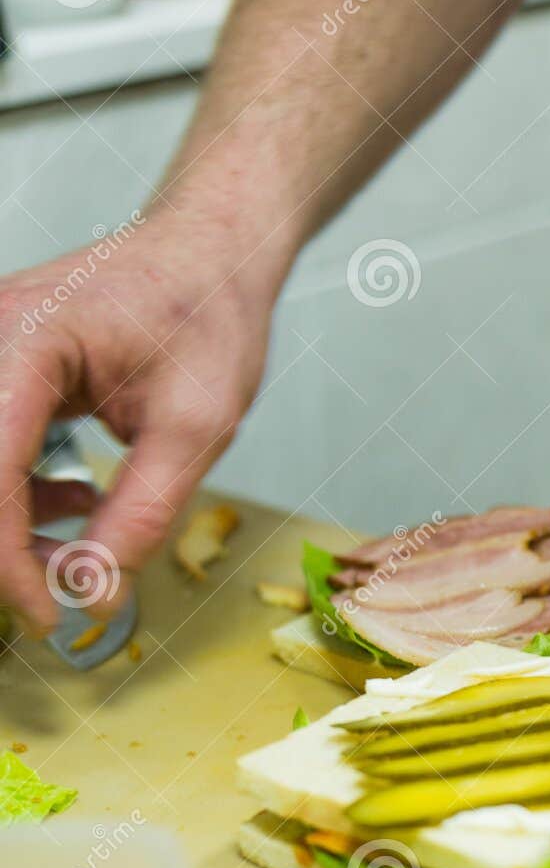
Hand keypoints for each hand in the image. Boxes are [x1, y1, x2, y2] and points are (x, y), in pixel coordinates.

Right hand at [0, 211, 272, 635]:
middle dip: (6, 546)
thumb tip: (95, 593)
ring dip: (12, 528)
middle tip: (59, 595)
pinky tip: (79, 507)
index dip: (8, 559)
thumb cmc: (207, 310)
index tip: (47, 614)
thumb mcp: (195, 427)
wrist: (211, 253)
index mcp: (26, 342)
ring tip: (81, 551)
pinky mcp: (0, 376)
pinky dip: (19, 499)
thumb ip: (141, 515)